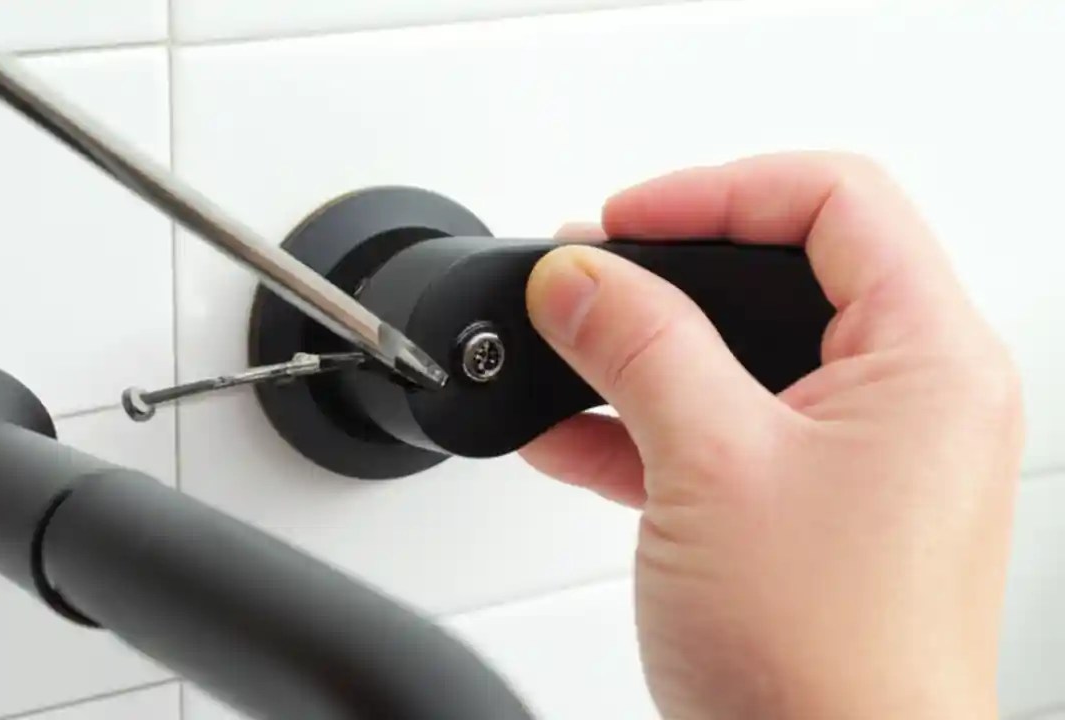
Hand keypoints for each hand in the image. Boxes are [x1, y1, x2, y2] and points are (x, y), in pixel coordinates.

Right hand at [522, 153, 1021, 718]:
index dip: (718, 191)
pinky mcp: (808, 511)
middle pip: (786, 270)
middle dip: (670, 270)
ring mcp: (859, 459)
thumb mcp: (711, 465)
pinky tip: (573, 436)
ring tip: (565, 351)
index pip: (835, 201)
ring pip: (743, 356)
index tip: (625, 224)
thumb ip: (638, 346)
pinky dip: (648, 425)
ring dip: (647, 351)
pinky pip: (724, 432)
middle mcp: (910, 401)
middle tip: (589, 279)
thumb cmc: (826, 666)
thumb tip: (578, 277)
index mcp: (929, 361)